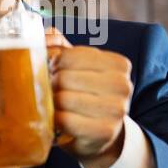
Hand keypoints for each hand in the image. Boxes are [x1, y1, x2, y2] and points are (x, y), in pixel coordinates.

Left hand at [46, 29, 132, 167]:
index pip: (69, 55)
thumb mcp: (76, 69)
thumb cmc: (84, 97)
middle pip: (64, 77)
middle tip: (51, 93)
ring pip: (64, 98)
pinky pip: (65, 120)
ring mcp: (117, 109)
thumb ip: (60, 47)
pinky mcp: (105, 131)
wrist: (99, 135)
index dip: (52, 64)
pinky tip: (58, 121)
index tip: (53, 73)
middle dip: (50, 86)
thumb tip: (45, 32)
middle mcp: (123, 85)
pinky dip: (55, 121)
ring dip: (51, 104)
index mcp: (118, 64)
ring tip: (55, 107)